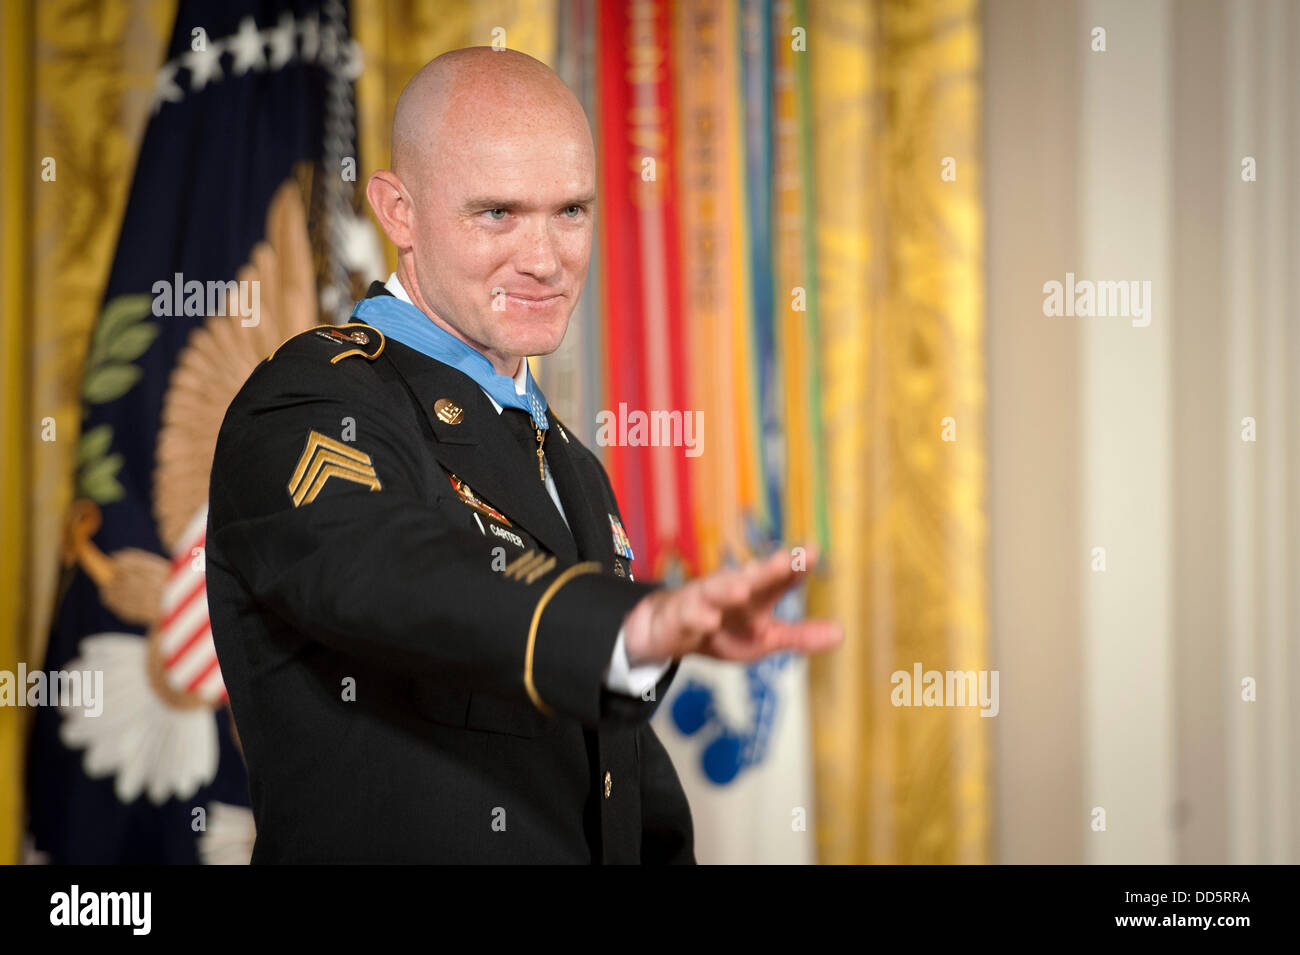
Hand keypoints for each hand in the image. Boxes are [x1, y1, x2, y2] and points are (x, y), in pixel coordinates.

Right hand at [621, 545, 843, 664]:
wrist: (669, 632)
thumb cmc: (723, 630)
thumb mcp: (765, 638)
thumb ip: (800, 636)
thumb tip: (842, 633)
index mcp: (757, 594)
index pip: (780, 578)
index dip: (796, 565)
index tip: (814, 551)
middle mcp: (733, 590)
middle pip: (752, 577)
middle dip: (768, 569)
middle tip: (787, 559)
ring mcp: (705, 600)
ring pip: (717, 591)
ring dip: (729, 588)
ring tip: (744, 587)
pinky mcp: (681, 616)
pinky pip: (688, 616)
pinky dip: (697, 617)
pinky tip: (708, 620)